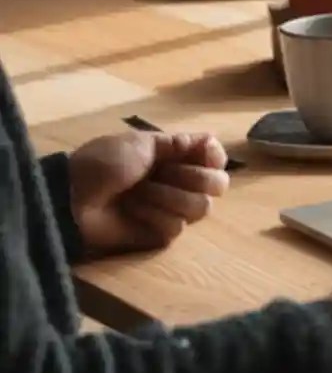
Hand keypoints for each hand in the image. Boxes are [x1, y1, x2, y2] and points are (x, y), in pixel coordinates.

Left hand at [69, 131, 230, 253]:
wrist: (74, 198)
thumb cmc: (104, 164)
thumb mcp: (139, 144)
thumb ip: (177, 143)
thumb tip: (208, 139)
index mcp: (176, 157)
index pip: (217, 158)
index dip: (215, 157)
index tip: (202, 155)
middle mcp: (181, 182)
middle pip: (218, 184)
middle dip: (190, 178)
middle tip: (160, 174)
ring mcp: (173, 209)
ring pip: (201, 207)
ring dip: (167, 197)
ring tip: (138, 195)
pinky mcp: (163, 233)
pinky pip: (177, 227)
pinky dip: (153, 216)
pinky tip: (133, 213)